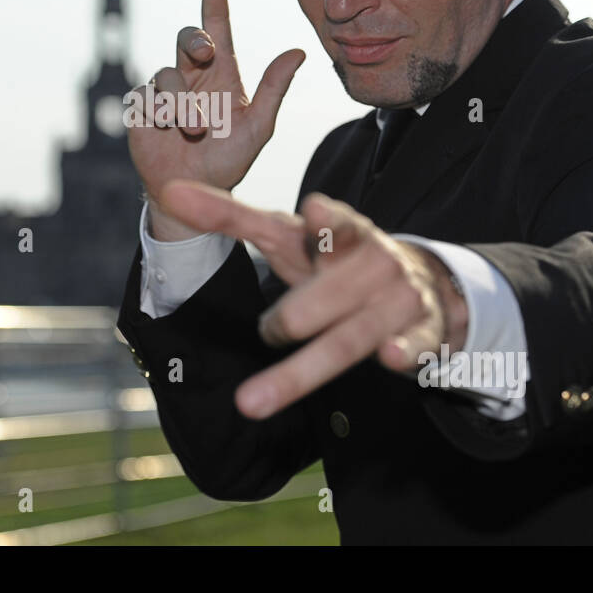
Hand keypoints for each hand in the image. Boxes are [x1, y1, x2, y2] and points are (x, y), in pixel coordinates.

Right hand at [127, 0, 304, 240]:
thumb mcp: (258, 127)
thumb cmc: (229, 159)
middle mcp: (191, 74)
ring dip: (181, 102)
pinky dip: (160, 115)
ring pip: (164, 73)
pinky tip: (168, 133)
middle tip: (205, 54)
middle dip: (195, 39)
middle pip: (187, 36)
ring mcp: (164, 91)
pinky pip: (145, 97)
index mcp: (221, 72)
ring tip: (194, 130)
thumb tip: (298, 51)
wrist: (194, 192)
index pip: (216, 23)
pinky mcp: (141, 109)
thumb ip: (274, 89)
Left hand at [160, 179, 468, 418]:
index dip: (326, 223)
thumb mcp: (287, 235)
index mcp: (341, 232)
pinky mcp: (421, 331)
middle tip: (268, 330)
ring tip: (257, 399)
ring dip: (307, 368)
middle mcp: (374, 262)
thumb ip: (231, 217)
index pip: (335, 225)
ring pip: (352, 336)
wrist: (422, 280)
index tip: (315, 212)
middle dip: (295, 316)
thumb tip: (170, 192)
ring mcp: (399, 299)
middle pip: (328, 295)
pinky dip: (404, 351)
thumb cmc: (334, 258)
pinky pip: (415, 345)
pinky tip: (390, 357)